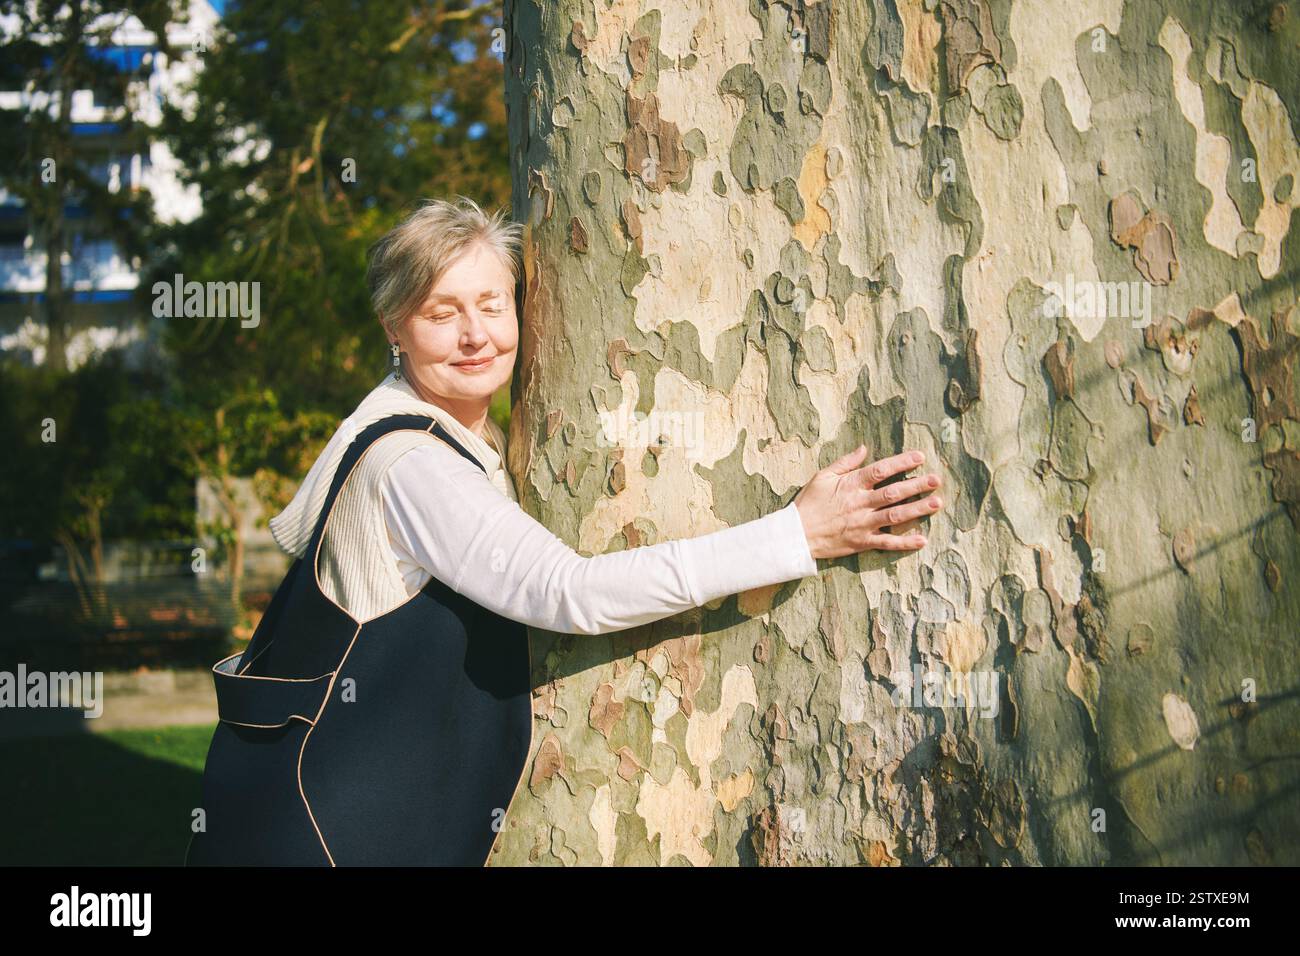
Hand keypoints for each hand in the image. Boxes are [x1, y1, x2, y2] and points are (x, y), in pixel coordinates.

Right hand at [793, 446, 943, 559]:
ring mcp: (863, 524)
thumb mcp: (822, 476)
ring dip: (917, 509)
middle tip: (937, 480)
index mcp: (851, 485)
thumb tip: (864, 448)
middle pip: (894, 492)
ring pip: (895, 516)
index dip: (902, 462)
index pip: (881, 470)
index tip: (920, 457)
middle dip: (917, 485)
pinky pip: (887, 543)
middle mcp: (860, 503)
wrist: (796, 534)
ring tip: (937, 503)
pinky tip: (921, 540)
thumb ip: (845, 462)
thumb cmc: (809, 503)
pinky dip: (904, 542)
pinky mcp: (862, 542)